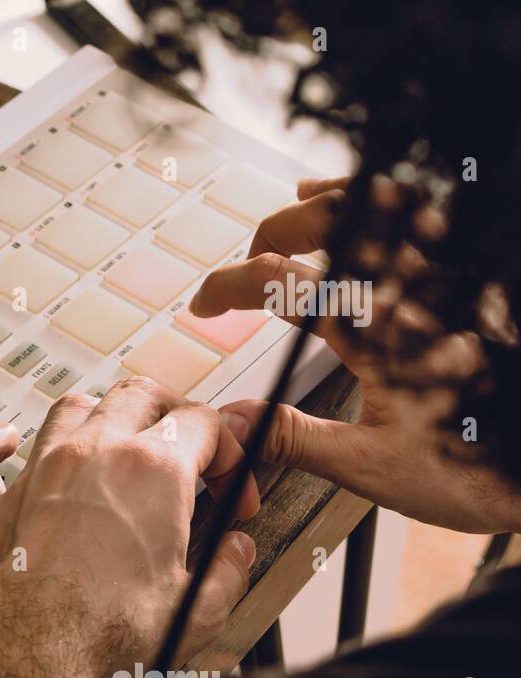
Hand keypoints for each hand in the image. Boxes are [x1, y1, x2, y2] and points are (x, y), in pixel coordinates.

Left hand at [0, 379, 259, 677]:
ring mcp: (34, 475)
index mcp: (150, 472)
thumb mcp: (193, 612)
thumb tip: (234, 554)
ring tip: (110, 440)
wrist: (23, 674)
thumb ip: (227, 571)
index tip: (227, 488)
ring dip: (97, 416)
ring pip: (69, 408)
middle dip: (168, 414)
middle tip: (181, 450)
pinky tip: (5, 441)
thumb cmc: (99, 643)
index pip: (203, 422)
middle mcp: (89, 457)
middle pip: (137, 396)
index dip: (227, 452)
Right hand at [190, 176, 520, 533]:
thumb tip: (232, 423)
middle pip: (327, 223)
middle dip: (271, 236)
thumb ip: (294, 439)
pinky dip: (389, 202)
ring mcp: (446, 282)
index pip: (282, 283)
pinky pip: (427, 220)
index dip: (229, 288)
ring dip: (328, 205)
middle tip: (245, 271)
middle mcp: (413, 293)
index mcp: (377, 334)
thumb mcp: (369, 466)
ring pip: (381, 206)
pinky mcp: (469, 288)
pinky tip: (370, 203)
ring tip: (291, 210)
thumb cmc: (476, 473)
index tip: (204, 307)